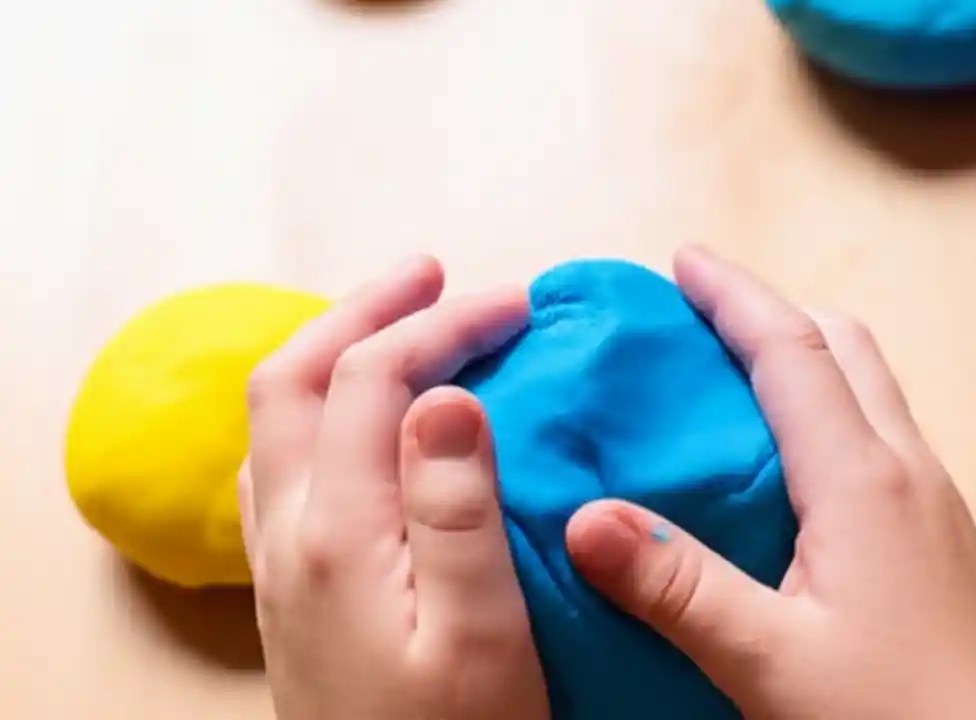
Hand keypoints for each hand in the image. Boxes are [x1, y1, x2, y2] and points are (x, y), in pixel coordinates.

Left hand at [241, 257, 549, 719]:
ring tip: (400, 325)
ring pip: (279, 418)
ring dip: (335, 351)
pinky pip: (280, 463)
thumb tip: (444, 394)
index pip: (377, 380)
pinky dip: (320, 408)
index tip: (516, 304)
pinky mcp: (287, 589)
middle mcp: (289, 532)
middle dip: (367, 310)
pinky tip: (361, 421)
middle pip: (299, 378)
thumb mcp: (482, 633)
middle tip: (435, 275)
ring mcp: (277, 561)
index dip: (443, 324)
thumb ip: (457, 509)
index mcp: (339, 531)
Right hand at [567, 247, 975, 719]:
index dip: (734, 295)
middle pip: (846, 346)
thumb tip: (585, 518)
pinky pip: (881, 436)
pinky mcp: (943, 541)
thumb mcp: (771, 662)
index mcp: (863, 479)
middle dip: (773, 310)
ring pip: (871, 388)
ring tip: (736, 376)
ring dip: (807, 357)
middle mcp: (908, 470)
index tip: (682, 259)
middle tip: (703, 312)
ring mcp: (935, 504)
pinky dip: (829, 409)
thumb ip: (678, 587)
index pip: (792, 350)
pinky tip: (791, 466)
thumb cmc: (897, 718)